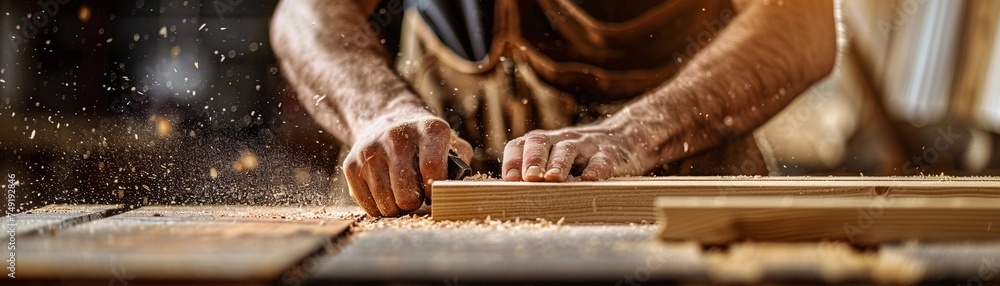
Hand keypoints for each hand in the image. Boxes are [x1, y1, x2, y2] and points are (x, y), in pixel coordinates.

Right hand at [343, 112, 471, 215]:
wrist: (388, 123)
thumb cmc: (427, 144)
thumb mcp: (451, 145)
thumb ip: (460, 166)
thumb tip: (457, 192)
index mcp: (429, 128)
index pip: (431, 168)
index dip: (435, 190)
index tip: (433, 191)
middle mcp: (396, 135)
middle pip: (406, 194)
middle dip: (415, 203)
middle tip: (416, 195)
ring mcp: (370, 150)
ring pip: (386, 204)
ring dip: (397, 207)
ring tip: (401, 194)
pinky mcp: (351, 164)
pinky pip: (368, 206)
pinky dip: (379, 208)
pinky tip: (386, 194)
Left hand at [501, 119, 650, 181]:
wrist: (626, 139)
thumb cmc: (581, 159)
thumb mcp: (556, 160)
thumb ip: (536, 176)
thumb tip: (512, 200)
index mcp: (543, 142)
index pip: (520, 145)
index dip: (513, 161)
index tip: (510, 180)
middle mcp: (560, 139)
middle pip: (540, 142)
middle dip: (532, 159)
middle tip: (530, 178)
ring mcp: (585, 145)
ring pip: (567, 149)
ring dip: (558, 163)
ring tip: (553, 179)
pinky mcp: (609, 153)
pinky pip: (601, 159)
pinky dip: (596, 169)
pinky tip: (590, 179)